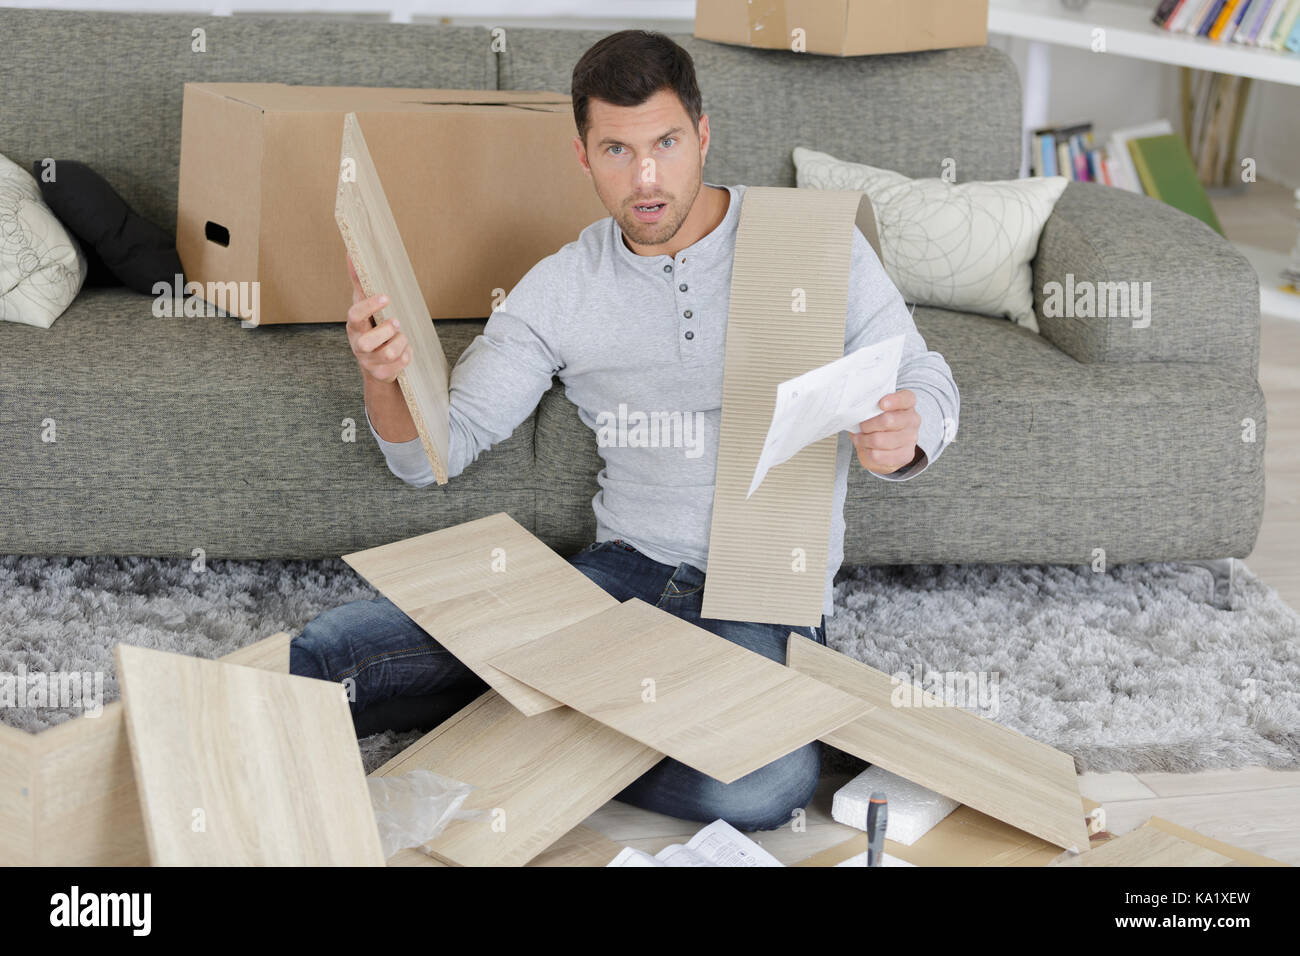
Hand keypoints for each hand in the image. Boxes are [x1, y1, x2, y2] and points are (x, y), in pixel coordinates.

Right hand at [346, 255, 410, 383]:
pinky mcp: (381, 374)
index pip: (355, 315)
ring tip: (401, 337)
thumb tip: (351, 252)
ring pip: (388, 352)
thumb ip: (359, 281)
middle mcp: (357, 345)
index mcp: (353, 326)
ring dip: (401, 342)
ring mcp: (368, 362)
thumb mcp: (365, 306)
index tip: (386, 297)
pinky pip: (400, 364)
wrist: (376, 362)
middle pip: (369, 341)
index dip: (370, 306)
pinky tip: (404, 350)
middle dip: (387, 331)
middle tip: (396, 323)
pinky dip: (407, 355)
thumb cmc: (371, 327)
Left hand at [852, 389, 920, 474]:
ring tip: (859, 438)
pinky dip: (868, 452)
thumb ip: (869, 406)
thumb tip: (856, 411)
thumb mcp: (873, 410)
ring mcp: (911, 438)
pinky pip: (879, 455)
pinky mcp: (905, 455)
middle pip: (888, 420)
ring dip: (864, 440)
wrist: (882, 447)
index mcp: (907, 403)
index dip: (894, 400)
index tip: (881, 404)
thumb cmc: (876, 423)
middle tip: (861, 426)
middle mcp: (913, 419)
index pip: (906, 398)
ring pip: (879, 440)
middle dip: (868, 424)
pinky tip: (867, 448)